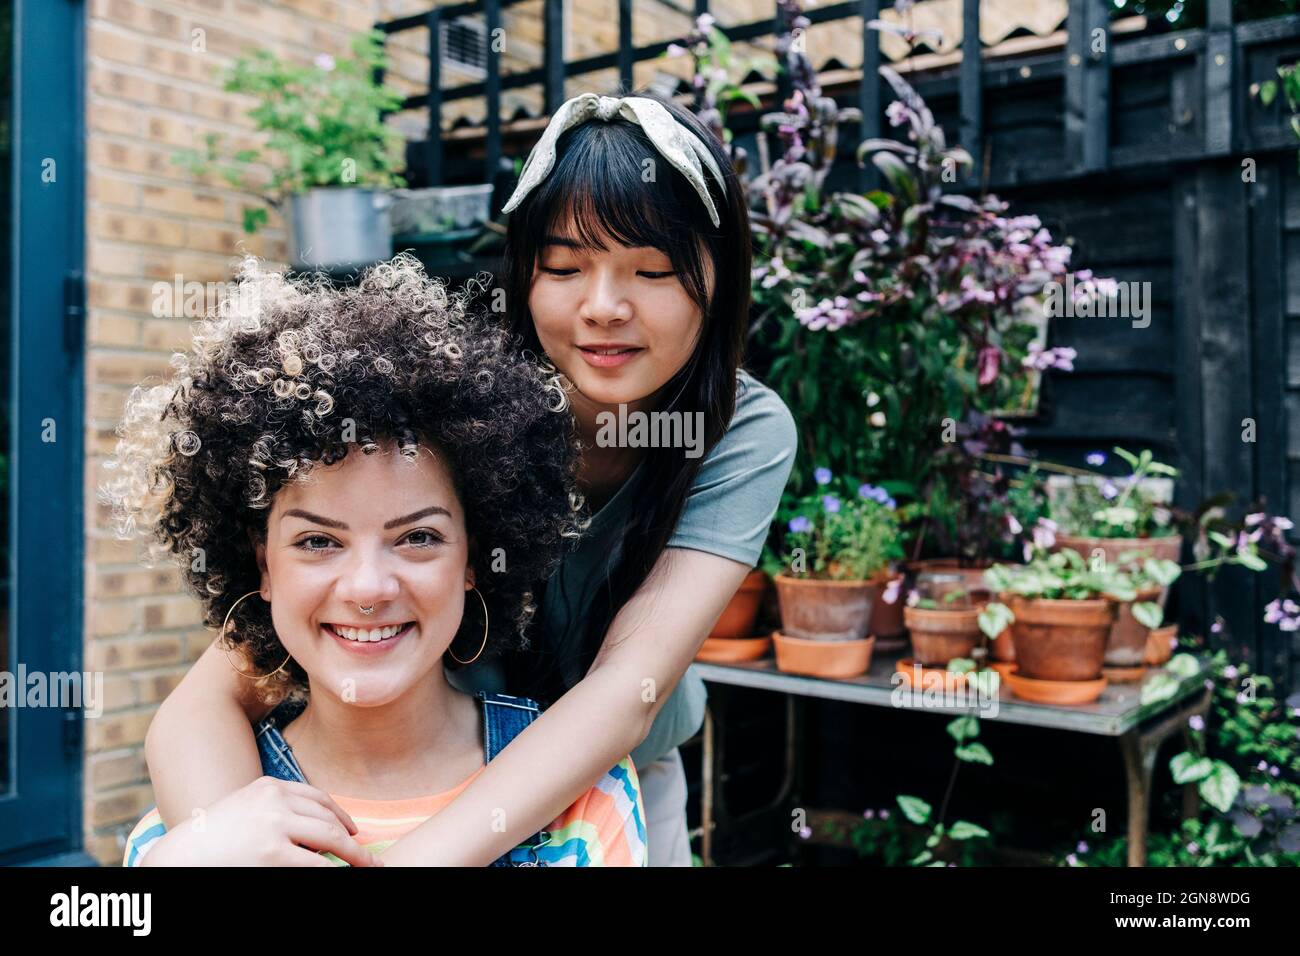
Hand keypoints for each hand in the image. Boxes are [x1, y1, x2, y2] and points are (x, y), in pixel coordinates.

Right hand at [139, 776, 381, 866]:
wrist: (180, 855)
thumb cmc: (214, 836)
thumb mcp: (246, 809)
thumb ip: (277, 810)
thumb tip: (315, 826)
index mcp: (270, 786)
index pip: (318, 798)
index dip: (341, 815)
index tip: (354, 830)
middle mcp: (276, 800)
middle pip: (328, 818)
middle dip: (352, 838)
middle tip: (369, 855)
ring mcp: (275, 826)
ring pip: (330, 838)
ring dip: (355, 855)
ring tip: (369, 866)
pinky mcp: (272, 853)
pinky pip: (317, 863)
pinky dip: (335, 870)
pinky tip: (343, 875)